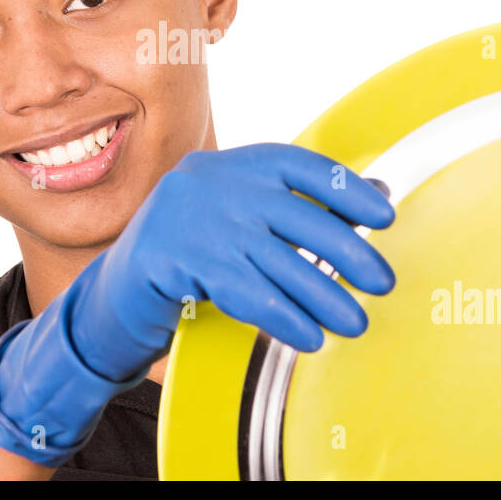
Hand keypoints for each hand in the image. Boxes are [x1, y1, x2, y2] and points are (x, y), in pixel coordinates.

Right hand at [0, 143, 396, 466]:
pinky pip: (246, 294)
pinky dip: (286, 317)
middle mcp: (213, 184)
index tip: (384, 215)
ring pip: (278, 263)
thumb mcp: (235, 217)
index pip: (300, 165)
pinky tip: (311, 335)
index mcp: (232, 165)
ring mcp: (191, 223)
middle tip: (382, 282)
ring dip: (325, 297)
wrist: (116, 290)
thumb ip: (288, 208)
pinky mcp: (174, 263)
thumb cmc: (190, 252)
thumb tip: (372, 201)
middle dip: (349, 252)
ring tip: (355, 321)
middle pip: (298, 218)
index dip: (346, 188)